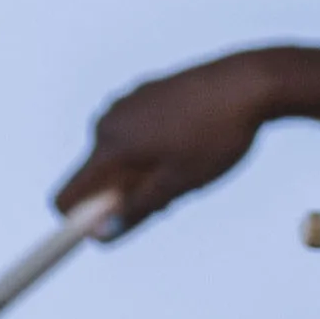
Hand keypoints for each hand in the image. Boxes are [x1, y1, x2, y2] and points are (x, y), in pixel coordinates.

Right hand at [65, 54, 280, 230]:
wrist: (252, 82)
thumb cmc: (218, 135)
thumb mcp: (179, 182)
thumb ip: (136, 210)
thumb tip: (99, 236)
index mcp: (110, 146)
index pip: (67, 194)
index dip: (79, 219)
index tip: (111, 228)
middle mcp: (107, 121)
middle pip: (97, 175)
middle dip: (126, 193)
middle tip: (176, 189)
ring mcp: (125, 102)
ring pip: (120, 153)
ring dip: (143, 170)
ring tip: (190, 159)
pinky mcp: (144, 90)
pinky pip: (136, 131)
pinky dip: (153, 145)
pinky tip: (192, 136)